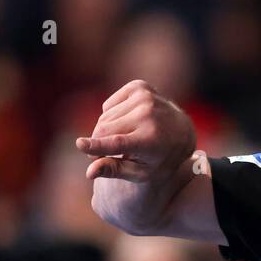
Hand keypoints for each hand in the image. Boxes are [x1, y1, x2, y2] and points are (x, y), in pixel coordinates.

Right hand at [76, 80, 194, 182]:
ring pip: (105, 117)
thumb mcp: (141, 172)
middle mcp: (149, 115)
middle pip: (104, 129)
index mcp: (151, 140)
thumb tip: (89, 173)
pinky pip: (109, 105)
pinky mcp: (139, 87)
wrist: (182, 131)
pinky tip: (128, 122)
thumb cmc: (158, 159)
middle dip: (98, 142)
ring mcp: (145, 98)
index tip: (79, 145)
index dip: (96, 145)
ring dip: (107, 130)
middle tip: (105, 154)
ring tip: (124, 138)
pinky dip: (113, 115)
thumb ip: (114, 170)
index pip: (117, 143)